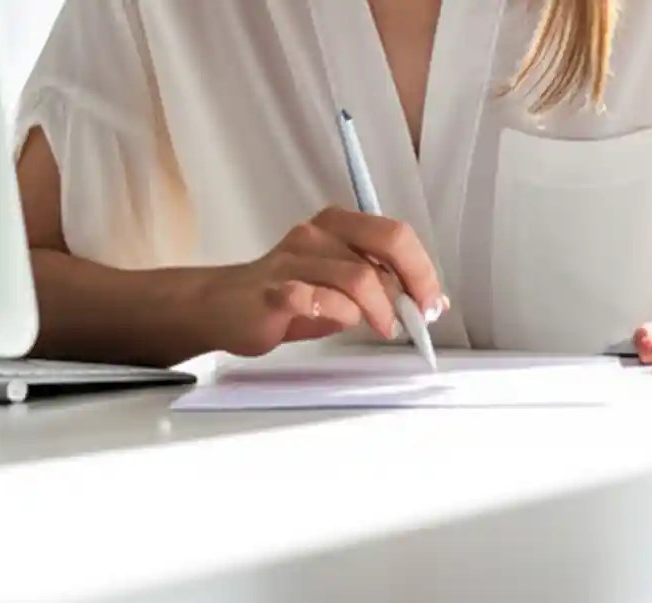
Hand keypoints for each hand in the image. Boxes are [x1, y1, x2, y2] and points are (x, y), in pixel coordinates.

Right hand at [204, 207, 447, 356]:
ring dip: (379, 309)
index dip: (422, 269)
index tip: (431, 303)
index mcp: (337, 225)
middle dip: (411, 285)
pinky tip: (340, 323)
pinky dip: (341, 315)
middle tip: (414, 317)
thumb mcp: (339, 286)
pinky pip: (319, 298)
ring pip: (359, 277)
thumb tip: (426, 303)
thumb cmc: (284, 297)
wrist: (220, 307)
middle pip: (386, 243)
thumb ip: (379, 287)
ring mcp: (293, 258)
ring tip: (380, 327)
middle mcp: (317, 233)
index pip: (396, 234)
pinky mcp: (273, 290)